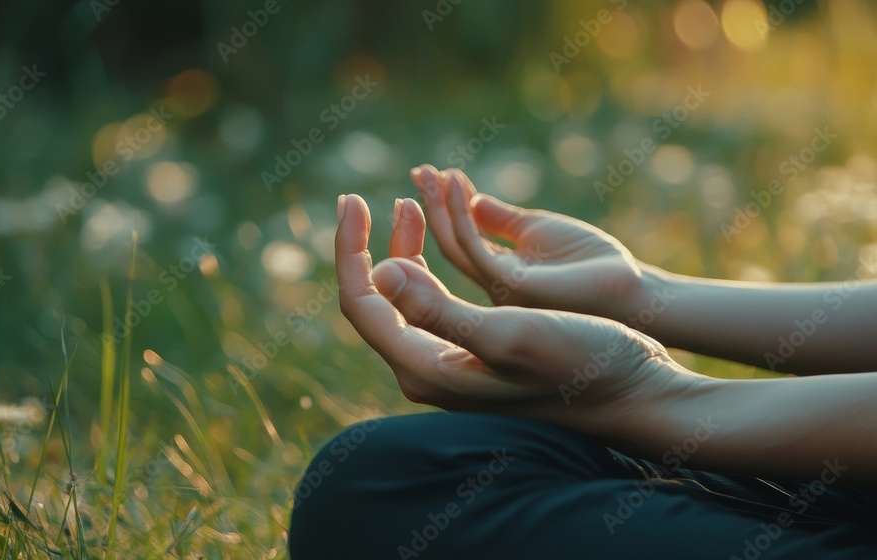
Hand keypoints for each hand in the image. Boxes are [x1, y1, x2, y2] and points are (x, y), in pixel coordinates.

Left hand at [335, 193, 697, 440]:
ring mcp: (450, 360)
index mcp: (424, 367)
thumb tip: (380, 272)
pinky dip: (428, 266)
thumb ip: (438, 310)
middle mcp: (428, 368)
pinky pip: (431, 301)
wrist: (627, 388)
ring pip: (404, 298)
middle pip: (375, 298)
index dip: (348, 249)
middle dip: (369, 244)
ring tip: (406, 205)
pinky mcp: (473, 350)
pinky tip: (440, 239)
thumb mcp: (506, 333)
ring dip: (401, 249)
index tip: (351, 201)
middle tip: (369, 200)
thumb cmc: (576, 363)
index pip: (361, 302)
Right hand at [411, 164, 647, 321]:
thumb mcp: (541, 231)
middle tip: (418, 172)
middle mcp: (491, 287)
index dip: (445, 207)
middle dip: (431, 207)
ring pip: (453, 246)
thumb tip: (472, 200)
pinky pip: (473, 247)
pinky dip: (460, 214)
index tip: (434, 175)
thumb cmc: (593, 264)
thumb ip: (504, 220)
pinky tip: (455, 183)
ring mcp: (498, 290)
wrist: (631, 293)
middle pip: (449, 244)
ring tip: (428, 174)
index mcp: (499, 275)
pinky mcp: (510, 287)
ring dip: (438, 207)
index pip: (461, 240)